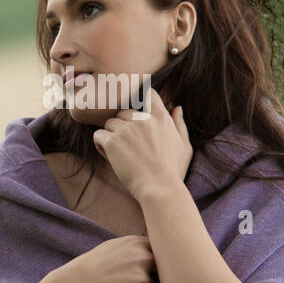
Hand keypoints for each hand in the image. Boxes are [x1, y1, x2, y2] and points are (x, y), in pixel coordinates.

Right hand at [50, 236, 157, 282]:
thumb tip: (150, 252)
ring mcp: (143, 277)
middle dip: (151, 276)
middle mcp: (144, 258)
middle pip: (159, 270)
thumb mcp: (112, 246)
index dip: (153, 261)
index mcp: (138, 243)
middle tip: (128, 281)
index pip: (160, 252)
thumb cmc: (90, 265)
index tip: (142, 267)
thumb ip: (133, 247)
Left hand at [92, 88, 192, 203]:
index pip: (147, 94)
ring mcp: (126, 129)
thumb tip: (177, 107)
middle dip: (123, 126)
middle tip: (128, 146)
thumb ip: (180, 124)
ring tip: (120, 154)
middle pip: (123, 111)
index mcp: (161, 117)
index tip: (136, 115)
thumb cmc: (174, 171)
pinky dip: (101, 145)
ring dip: (111, 136)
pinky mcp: (113, 141)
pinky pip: (98, 135)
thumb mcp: (185, 146)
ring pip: (109, 123)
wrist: (160, 189)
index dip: (139, 100)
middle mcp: (143, 119)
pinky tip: (111, 157)